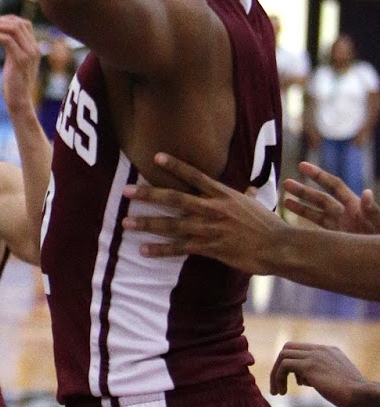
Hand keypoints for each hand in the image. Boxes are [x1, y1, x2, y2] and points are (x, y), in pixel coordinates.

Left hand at [0, 14, 40, 118]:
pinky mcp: (20, 60)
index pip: (25, 24)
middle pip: (20, 23)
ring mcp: (29, 53)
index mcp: (34, 48)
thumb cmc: (14, 85)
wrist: (20, 101)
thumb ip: (13, 49)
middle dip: (1, 21)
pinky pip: (7, 40)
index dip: (9, 19)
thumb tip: (3, 38)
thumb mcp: (15, 62)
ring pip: (14, 29)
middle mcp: (34, 48)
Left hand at [121, 151, 287, 271]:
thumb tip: (250, 189)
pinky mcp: (211, 248)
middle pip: (175, 198)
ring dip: (147, 224)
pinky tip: (143, 250)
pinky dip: (161, 250)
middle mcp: (214, 209)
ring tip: (125, 223)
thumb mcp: (256, 204)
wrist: (280, 247)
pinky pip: (180, 248)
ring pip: (172, 224)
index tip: (156, 157)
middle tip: (125, 191)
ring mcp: (210, 228)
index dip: (175, 166)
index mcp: (224, 194)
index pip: (196, 175)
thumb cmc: (269, 225)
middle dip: (148, 195)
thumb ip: (247, 196)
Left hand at [269, 342, 370, 406]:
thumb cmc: (351, 393)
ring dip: (276, 375)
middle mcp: (320, 350)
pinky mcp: (310, 366)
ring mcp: (315, 356)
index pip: (300, 349)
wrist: (361, 395)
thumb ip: (319, 374)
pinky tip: (282, 393)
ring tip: (277, 392)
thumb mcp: (334, 379)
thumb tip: (304, 379)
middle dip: (278, 367)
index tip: (290, 382)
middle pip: (288, 348)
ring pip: (283, 356)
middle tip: (278, 386)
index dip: (291, 364)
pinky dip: (278, 378)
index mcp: (327, 351)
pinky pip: (284, 366)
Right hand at [283, 161, 379, 234]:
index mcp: (355, 207)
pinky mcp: (336, 242)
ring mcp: (340, 228)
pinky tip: (293, 227)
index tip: (302, 166)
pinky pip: (318, 232)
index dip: (318, 175)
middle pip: (321, 199)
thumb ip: (372, 211)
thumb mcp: (379, 224)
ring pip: (317, 215)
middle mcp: (346, 215)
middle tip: (286, 183)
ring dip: (301, 207)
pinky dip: (305, 228)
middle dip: (304, 190)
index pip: (333, 186)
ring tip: (284, 201)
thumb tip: (367, 192)